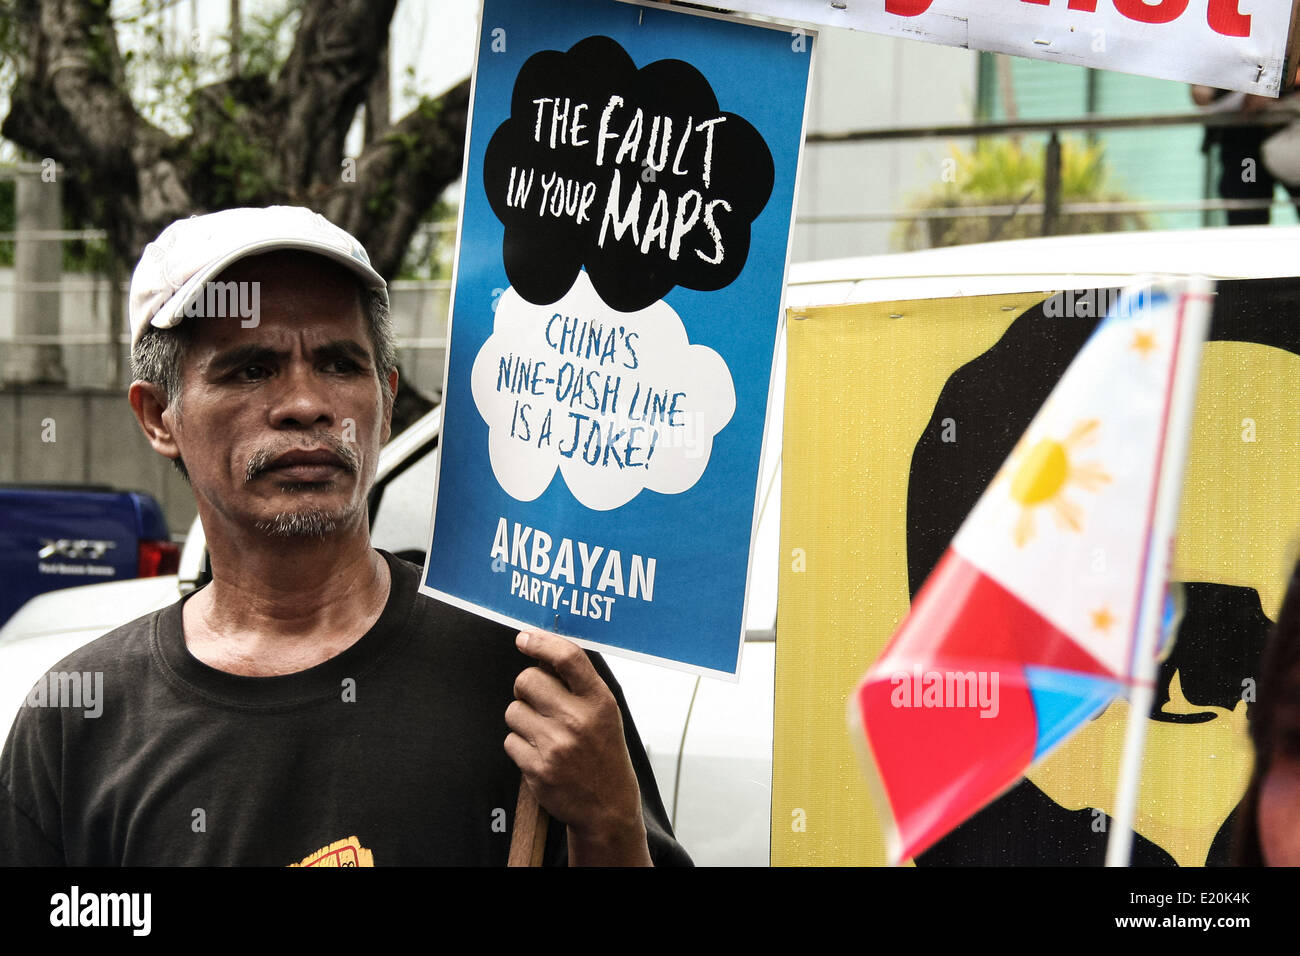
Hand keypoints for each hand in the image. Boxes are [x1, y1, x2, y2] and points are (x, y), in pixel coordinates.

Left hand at [504, 630, 651, 865]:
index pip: (568, 658)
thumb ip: (579, 684)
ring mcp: (556, 746)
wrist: (607, 808)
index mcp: (599, 702)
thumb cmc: (604, 753)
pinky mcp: (537, 770)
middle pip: (527, 680)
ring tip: (542, 732)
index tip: (525, 638)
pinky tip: (539, 753)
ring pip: (513, 711)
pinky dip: (519, 745)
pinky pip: (509, 741)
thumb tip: (542, 652)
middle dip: (525, 687)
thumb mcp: (605, 713)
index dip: (541, 642)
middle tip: (537, 700)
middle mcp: (577, 721)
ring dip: (521, 718)